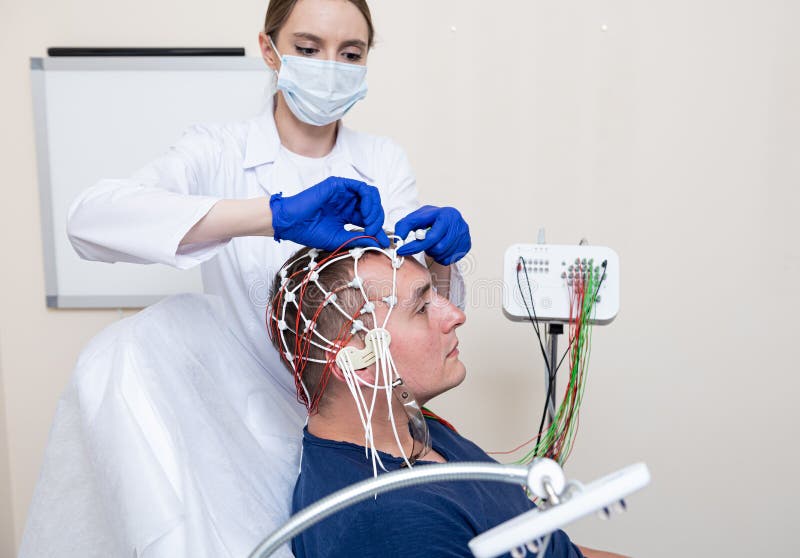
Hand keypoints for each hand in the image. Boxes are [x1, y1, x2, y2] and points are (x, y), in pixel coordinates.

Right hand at [270, 177, 389, 249]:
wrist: (291, 223)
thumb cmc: (309, 232)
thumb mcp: (340, 239)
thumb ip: (359, 239)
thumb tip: (379, 242)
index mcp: (347, 214)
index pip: (369, 218)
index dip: (377, 228)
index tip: (380, 241)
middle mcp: (347, 202)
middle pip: (373, 205)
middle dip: (377, 219)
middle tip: (373, 231)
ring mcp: (343, 192)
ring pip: (370, 194)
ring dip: (374, 209)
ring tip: (369, 223)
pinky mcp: (338, 184)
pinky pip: (361, 187)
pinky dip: (368, 200)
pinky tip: (364, 213)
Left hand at [394, 205, 470, 264]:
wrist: (445, 219)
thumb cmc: (430, 219)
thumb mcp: (415, 218)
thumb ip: (404, 226)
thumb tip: (397, 240)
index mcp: (446, 214)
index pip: (431, 236)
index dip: (415, 246)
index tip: (401, 251)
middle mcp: (458, 223)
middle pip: (439, 248)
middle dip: (427, 249)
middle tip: (424, 245)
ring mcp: (465, 234)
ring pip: (444, 255)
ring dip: (434, 253)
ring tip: (432, 245)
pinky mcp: (467, 244)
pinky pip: (451, 259)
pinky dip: (441, 257)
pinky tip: (439, 249)